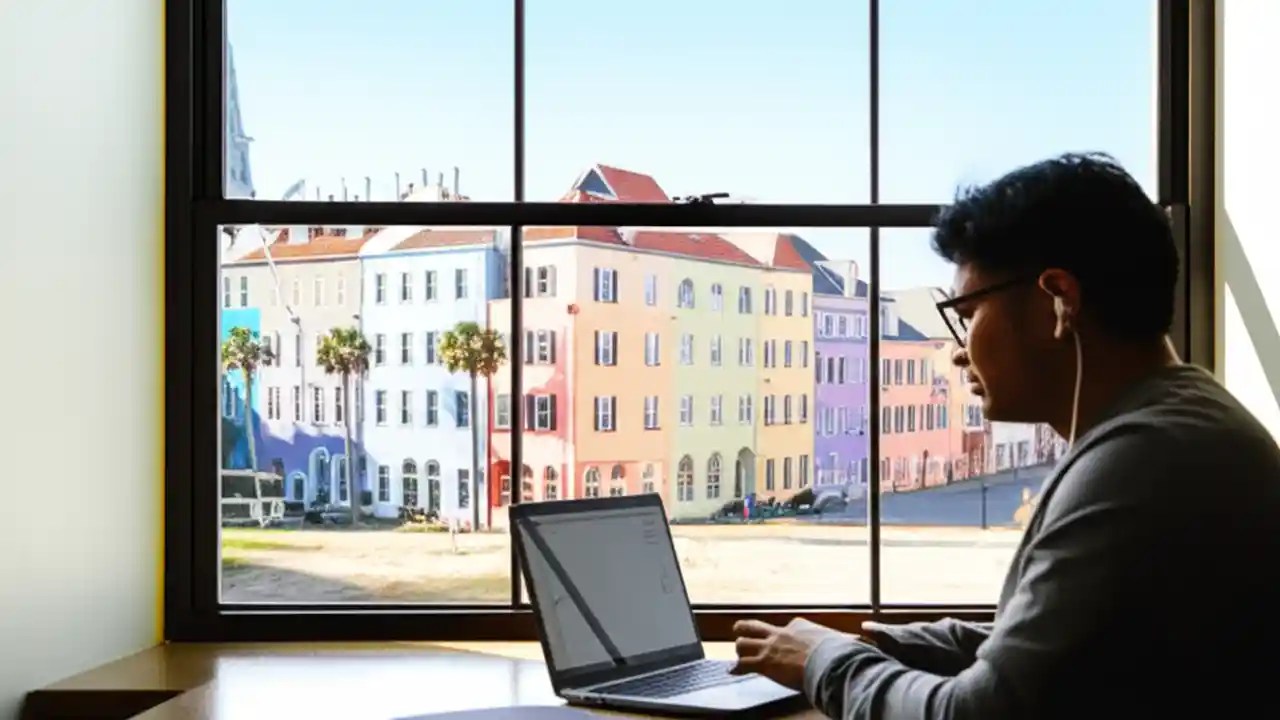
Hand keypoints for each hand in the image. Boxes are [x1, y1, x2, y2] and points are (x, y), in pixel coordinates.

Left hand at [730, 617, 851, 689]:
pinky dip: (737, 668)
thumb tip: (870, 639)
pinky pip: (744, 664)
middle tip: (740, 632)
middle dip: (745, 629)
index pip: (786, 626)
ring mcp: (770, 647)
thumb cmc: (836, 652)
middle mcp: (780, 633)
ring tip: (739, 655)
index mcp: (799, 626)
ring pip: (744, 643)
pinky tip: (733, 671)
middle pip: (754, 626)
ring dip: (740, 650)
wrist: (828, 661)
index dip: (782, 634)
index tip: (781, 638)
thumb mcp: (844, 640)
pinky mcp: (765, 663)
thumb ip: (852, 639)